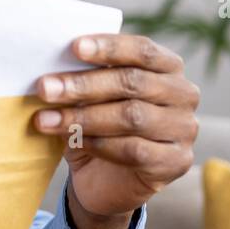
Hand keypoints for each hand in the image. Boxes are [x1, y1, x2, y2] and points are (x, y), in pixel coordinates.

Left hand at [34, 34, 199, 228]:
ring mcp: (184, 129)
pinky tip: (71, 141)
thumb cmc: (99, 126)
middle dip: (83, 85)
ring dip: (82, 117)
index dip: (108, 48)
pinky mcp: (176, 161)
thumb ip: (85, 77)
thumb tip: (55, 70)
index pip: (142, 50)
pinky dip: (97, 143)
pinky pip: (134, 149)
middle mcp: (183, 94)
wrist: (107, 181)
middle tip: (45, 88)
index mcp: (168, 66)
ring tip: (45, 119)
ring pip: (131, 117)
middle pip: (133, 83)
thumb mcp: (91, 96)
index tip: (74, 47)